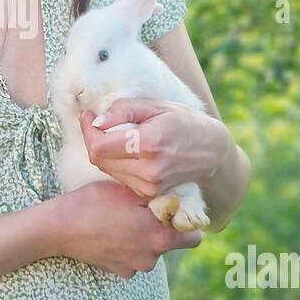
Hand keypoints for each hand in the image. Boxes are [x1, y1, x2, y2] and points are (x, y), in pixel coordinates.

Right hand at [51, 180, 202, 278]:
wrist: (60, 228)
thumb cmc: (94, 203)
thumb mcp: (129, 191)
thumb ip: (158, 197)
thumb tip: (176, 196)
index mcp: (160, 236)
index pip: (193, 236)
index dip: (186, 222)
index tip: (174, 211)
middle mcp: (152, 257)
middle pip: (170, 242)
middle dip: (161, 228)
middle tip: (141, 211)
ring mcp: (135, 267)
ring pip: (150, 249)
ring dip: (142, 237)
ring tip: (121, 220)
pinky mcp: (120, 271)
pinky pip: (133, 257)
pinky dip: (127, 247)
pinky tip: (110, 234)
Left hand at [78, 99, 231, 200]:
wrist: (211, 152)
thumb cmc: (183, 122)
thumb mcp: (156, 105)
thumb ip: (123, 110)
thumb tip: (96, 122)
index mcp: (149, 144)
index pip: (100, 146)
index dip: (87, 130)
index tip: (89, 115)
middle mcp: (148, 170)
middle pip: (99, 159)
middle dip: (93, 139)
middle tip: (99, 122)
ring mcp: (149, 186)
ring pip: (107, 169)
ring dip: (104, 151)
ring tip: (117, 135)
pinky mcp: (149, 193)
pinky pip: (119, 177)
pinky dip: (116, 162)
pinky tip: (127, 151)